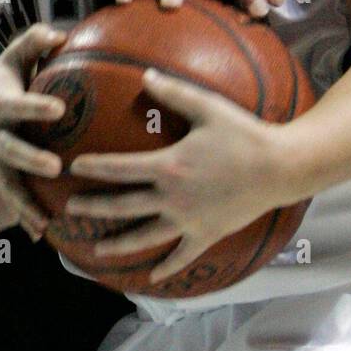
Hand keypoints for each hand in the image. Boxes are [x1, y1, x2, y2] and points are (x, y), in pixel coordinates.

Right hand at [0, 23, 71, 235]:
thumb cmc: (3, 78)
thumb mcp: (13, 57)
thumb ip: (33, 42)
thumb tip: (59, 33)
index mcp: (0, 104)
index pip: (19, 105)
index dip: (35, 106)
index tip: (58, 108)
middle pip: (12, 150)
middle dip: (31, 159)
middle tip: (55, 166)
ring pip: (9, 184)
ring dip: (25, 202)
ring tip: (44, 219)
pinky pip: (11, 199)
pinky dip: (24, 216)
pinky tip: (42, 233)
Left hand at [60, 69, 297, 283]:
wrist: (280, 168)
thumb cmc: (244, 134)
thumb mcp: (208, 108)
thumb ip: (174, 92)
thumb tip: (144, 75)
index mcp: (168, 166)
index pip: (120, 168)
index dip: (95, 167)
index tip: (74, 166)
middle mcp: (173, 198)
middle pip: (124, 206)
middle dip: (94, 207)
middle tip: (71, 207)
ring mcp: (189, 221)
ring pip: (145, 237)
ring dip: (118, 243)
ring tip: (97, 250)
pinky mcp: (207, 234)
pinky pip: (182, 256)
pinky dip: (166, 267)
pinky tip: (152, 275)